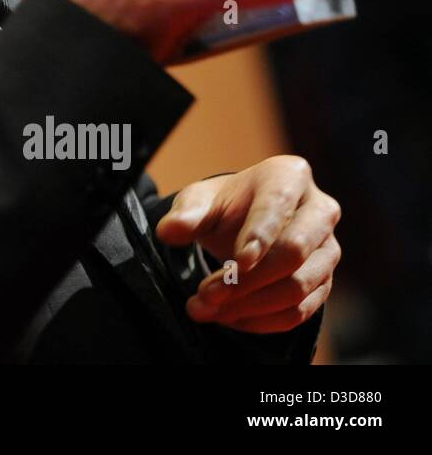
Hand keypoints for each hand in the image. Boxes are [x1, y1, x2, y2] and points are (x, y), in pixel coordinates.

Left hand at [155, 156, 340, 333]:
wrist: (244, 222)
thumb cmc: (225, 205)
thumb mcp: (201, 201)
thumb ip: (187, 214)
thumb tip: (168, 231)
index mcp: (288, 176)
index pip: (278, 206)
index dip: (259, 236)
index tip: (238, 263)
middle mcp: (319, 210)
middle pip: (295, 251)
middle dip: (249, 279)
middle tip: (206, 294)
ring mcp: (327, 249)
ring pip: (299, 287)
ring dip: (251, 305)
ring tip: (208, 308)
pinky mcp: (324, 281)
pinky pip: (301, 310)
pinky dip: (263, 321)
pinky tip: (230, 318)